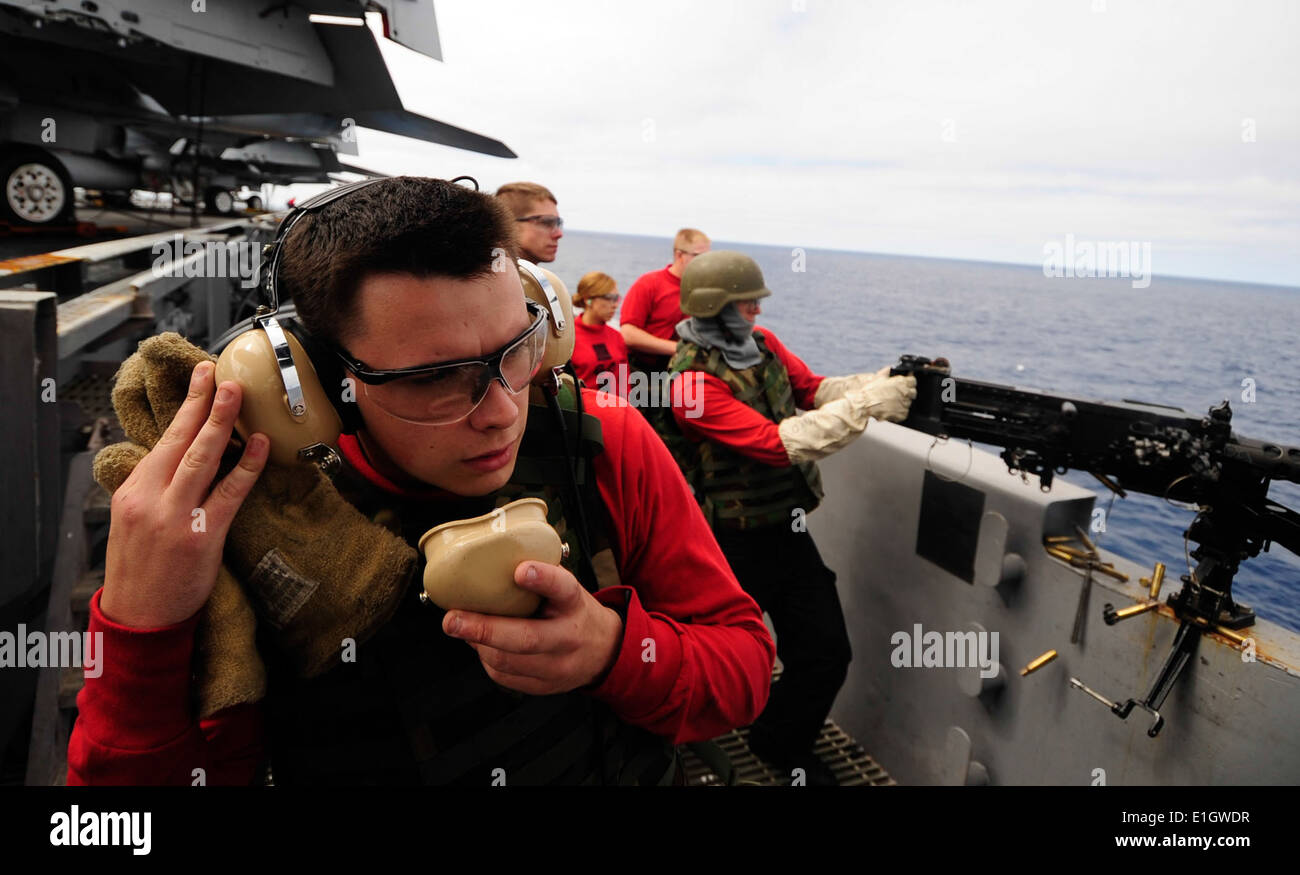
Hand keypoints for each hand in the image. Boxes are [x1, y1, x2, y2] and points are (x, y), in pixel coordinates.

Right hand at [100, 361, 268, 627]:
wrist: (138, 616)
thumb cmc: (140, 568)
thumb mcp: (132, 520)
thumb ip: (152, 487)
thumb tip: (176, 456)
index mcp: (134, 491)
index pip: (163, 438)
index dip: (185, 407)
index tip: (200, 379)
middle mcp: (152, 499)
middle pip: (180, 441)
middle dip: (202, 404)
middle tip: (219, 374)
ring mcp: (177, 517)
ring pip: (201, 459)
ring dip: (221, 423)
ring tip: (237, 394)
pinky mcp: (203, 537)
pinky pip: (229, 494)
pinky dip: (247, 467)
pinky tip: (261, 446)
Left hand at [442, 561, 623, 695]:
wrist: (604, 652)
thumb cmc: (574, 612)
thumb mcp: (568, 589)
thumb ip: (540, 577)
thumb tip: (490, 562)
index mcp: (575, 605)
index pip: (563, 589)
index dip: (543, 579)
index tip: (520, 570)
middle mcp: (568, 637)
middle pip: (525, 638)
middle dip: (483, 629)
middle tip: (451, 620)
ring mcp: (557, 667)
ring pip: (507, 662)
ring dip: (478, 644)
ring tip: (462, 627)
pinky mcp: (544, 687)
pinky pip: (504, 676)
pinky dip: (486, 659)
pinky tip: (482, 645)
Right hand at [849, 373, 916, 422]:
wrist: (864, 404)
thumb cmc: (870, 391)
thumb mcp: (879, 377)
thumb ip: (888, 371)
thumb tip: (892, 368)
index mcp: (901, 382)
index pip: (913, 381)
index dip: (909, 382)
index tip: (905, 384)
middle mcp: (905, 392)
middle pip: (913, 393)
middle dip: (907, 393)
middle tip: (897, 394)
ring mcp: (904, 404)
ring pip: (908, 403)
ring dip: (902, 403)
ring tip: (891, 403)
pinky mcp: (902, 414)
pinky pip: (904, 413)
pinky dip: (899, 412)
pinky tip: (891, 409)